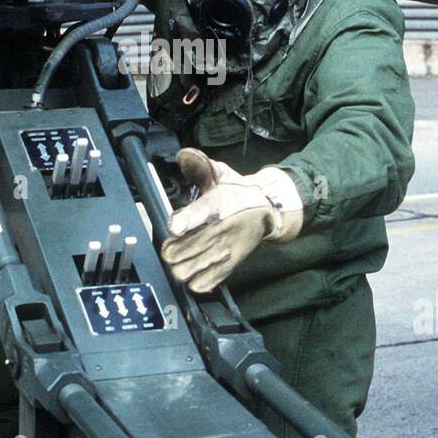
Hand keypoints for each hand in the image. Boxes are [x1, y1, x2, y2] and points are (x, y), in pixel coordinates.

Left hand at [160, 149, 302, 292]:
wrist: (267, 210)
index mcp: (215, 204)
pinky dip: (195, 280)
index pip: (188, 220)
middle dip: (170, 250)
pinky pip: (204, 283)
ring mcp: (224, 251)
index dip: (177, 225)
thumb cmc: (237, 193)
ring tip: (182, 259)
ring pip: (186, 271)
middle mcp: (219, 230)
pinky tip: (195, 271)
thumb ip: (199, 167)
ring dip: (179, 266)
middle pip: (178, 252)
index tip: (174, 227)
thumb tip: (183, 155)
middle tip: (172, 245)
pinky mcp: (230, 265)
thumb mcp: (220, 175)